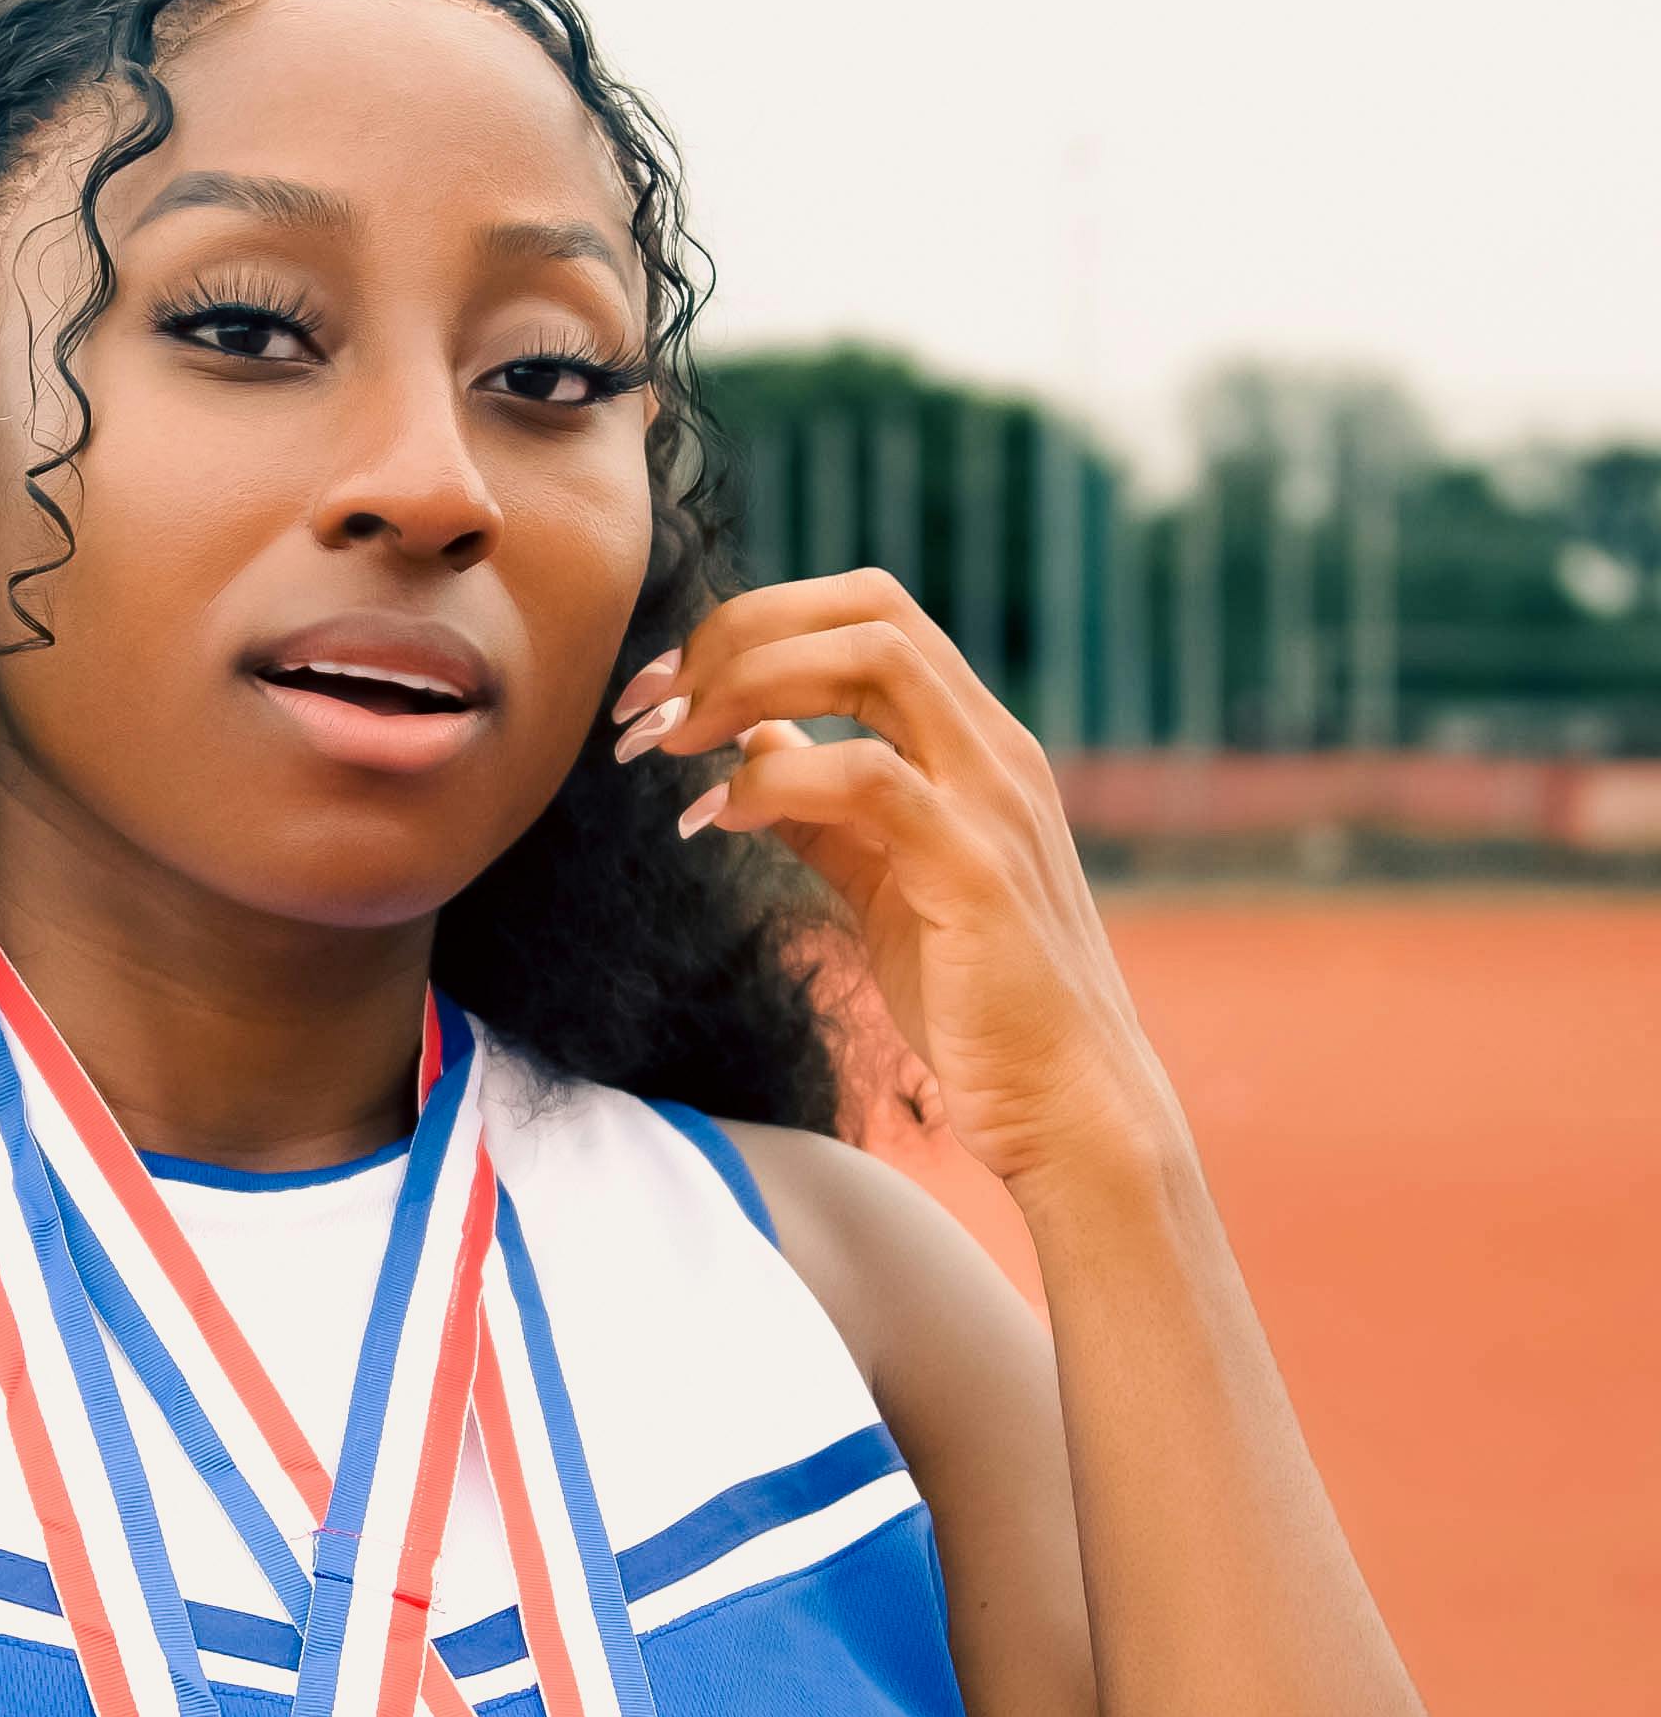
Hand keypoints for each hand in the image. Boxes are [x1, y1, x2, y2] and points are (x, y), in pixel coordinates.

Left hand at [613, 572, 1177, 1197]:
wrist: (1068, 1106)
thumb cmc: (976, 1001)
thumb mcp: (885, 882)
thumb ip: (827, 811)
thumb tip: (751, 745)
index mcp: (978, 743)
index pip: (871, 613)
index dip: (758, 624)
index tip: (665, 682)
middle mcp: (996, 750)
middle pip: (870, 610)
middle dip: (741, 632)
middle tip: (648, 700)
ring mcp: (994, 802)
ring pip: (877, 660)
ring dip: (748, 683)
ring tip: (669, 744)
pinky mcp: (976, 870)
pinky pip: (868, 779)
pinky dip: (773, 782)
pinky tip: (714, 820)